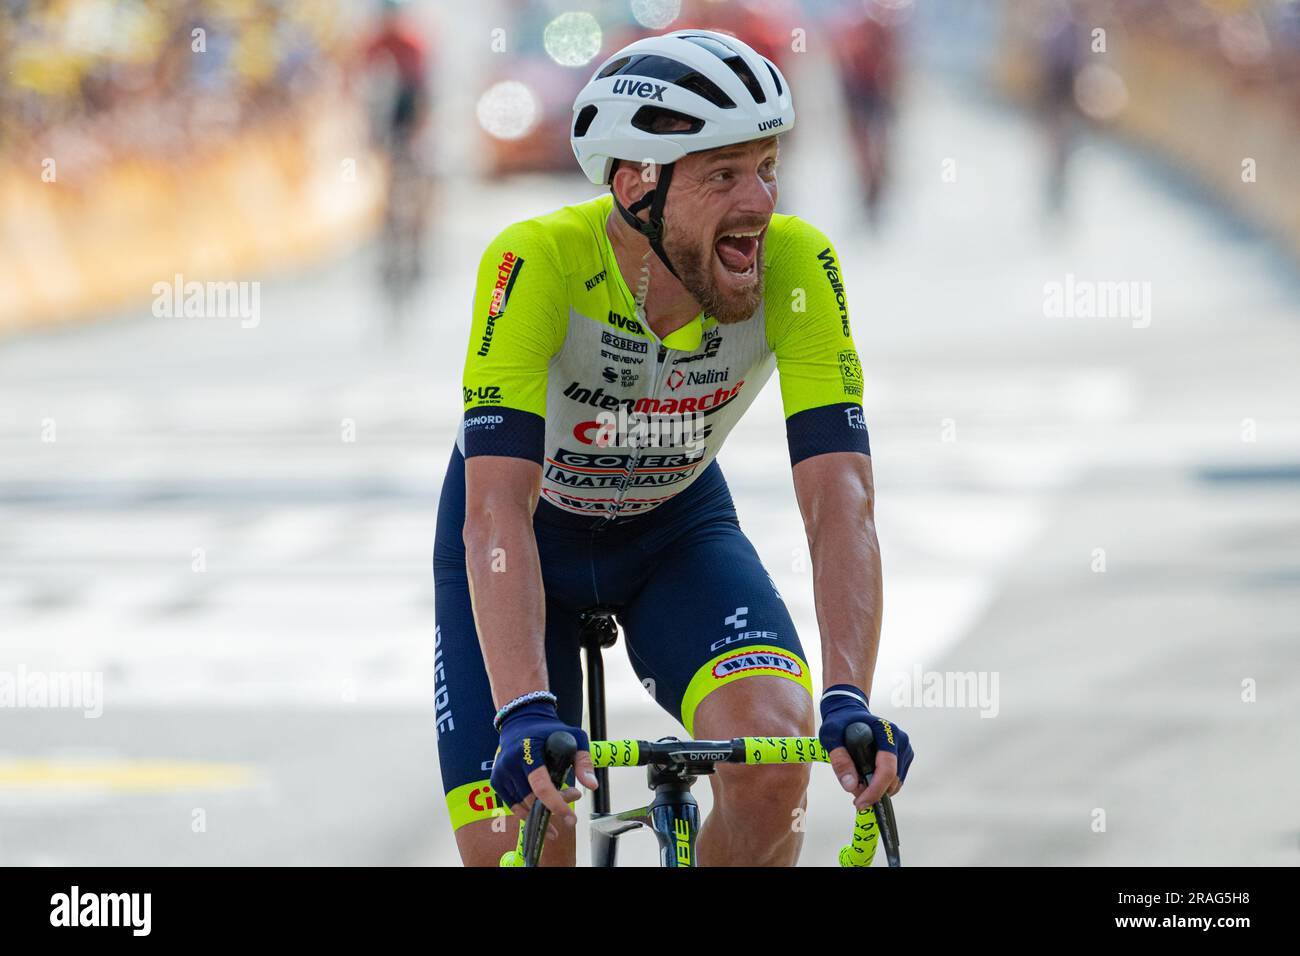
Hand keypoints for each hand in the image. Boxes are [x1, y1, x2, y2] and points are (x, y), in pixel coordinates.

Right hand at [491, 701, 597, 831]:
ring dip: (544, 810)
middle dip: (555, 807)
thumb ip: (583, 760)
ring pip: (524, 805)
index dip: (556, 804)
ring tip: (562, 798)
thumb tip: (592, 786)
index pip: (541, 784)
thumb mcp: (573, 736)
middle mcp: (510, 762)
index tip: (570, 818)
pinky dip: (529, 811)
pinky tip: (544, 808)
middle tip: (573, 801)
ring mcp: (501, 773)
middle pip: (533, 798)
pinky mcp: (496, 781)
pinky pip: (514, 805)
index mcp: (528, 749)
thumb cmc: (550, 730)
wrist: (521, 721)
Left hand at [818, 684, 913, 809]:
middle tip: (853, 792)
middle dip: (873, 792)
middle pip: (892, 779)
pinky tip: (867, 776)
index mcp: (886, 731)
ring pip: (895, 782)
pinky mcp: (904, 757)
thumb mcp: (831, 737)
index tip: (860, 803)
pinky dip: (881, 784)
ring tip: (857, 780)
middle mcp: (900, 740)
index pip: (886, 767)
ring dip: (877, 789)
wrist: (849, 713)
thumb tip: (851, 786)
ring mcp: (905, 749)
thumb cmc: (840, 723)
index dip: (875, 789)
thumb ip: (840, 759)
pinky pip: (895, 779)